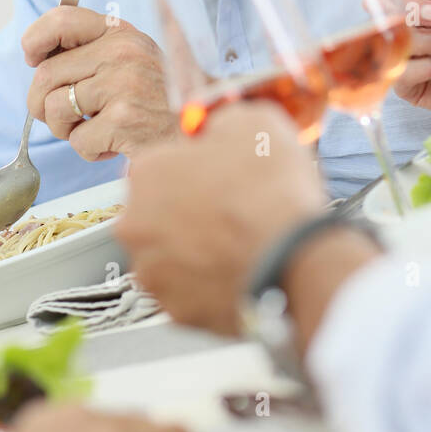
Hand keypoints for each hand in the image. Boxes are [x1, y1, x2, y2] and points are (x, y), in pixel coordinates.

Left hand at [22, 8, 174, 162]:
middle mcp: (122, 52)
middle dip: (41, 103)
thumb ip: (94, 51)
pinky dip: (89, 150)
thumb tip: (39, 57)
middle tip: (61, 116)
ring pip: (55, 108)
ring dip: (64, 129)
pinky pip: (78, 140)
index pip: (62, 19)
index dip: (36, 39)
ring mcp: (124, 85)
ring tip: (91, 130)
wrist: (202, 127)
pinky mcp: (125, 119)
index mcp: (121, 33)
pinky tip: (113, 144)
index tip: (33, 58)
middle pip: (46, 74)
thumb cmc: (161, 97)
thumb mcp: (134, 58)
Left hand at [118, 103, 325, 334]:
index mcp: (146, 173)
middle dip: (191, 208)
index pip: (163, 161)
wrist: (294, 260)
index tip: (220, 169)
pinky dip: (211, 281)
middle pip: (161, 209)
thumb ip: (222, 120)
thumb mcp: (253, 121)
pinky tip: (242, 267)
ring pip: (172, 253)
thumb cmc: (270, 192)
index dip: (197, 164)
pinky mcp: (177, 311)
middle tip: (234, 206)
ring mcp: (154, 273)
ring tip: (243, 240)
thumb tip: (219, 125)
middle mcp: (136, 225)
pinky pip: (191, 289)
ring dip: (199, 246)